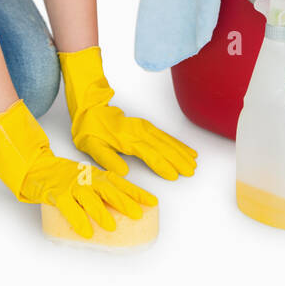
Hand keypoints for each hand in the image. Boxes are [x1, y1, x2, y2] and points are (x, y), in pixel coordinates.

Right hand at [0, 98, 156, 238]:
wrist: (35, 169)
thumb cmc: (63, 178)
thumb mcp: (86, 180)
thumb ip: (100, 191)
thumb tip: (122, 211)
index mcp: (95, 176)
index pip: (120, 183)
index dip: (137, 192)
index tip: (153, 202)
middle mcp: (85, 179)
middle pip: (108, 188)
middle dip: (124, 201)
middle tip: (137, 214)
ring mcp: (70, 185)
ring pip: (88, 198)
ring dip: (101, 212)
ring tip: (112, 226)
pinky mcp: (55, 194)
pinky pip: (68, 207)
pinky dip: (77, 219)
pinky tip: (85, 232)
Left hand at [58, 46, 197, 179]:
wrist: (90, 110)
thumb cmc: (90, 131)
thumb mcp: (91, 147)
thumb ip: (107, 159)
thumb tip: (123, 171)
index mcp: (126, 138)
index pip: (149, 154)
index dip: (162, 165)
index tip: (174, 175)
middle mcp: (138, 131)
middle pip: (163, 147)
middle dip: (178, 159)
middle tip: (191, 171)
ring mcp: (144, 127)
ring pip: (167, 140)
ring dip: (181, 151)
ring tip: (194, 162)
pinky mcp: (146, 126)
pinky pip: (165, 135)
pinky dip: (177, 143)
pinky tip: (187, 150)